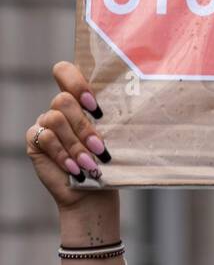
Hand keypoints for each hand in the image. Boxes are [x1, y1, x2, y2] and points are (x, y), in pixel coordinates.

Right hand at [25, 62, 117, 214]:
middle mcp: (59, 108)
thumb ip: (109, 118)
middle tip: (100, 147)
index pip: (64, 71)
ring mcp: (44, 122)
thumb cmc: (107, 162)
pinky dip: (64, 155)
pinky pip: (46, 138)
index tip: (94, 105)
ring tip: (91, 164)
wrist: (94, 193)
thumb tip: (129, 103)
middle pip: (62, 99)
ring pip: (55, 119)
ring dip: (76, 144)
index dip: (75, 82)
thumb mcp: (112, 137)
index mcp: (78, 100)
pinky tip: (76, 170)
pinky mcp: (35, 140)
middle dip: (83, 125)